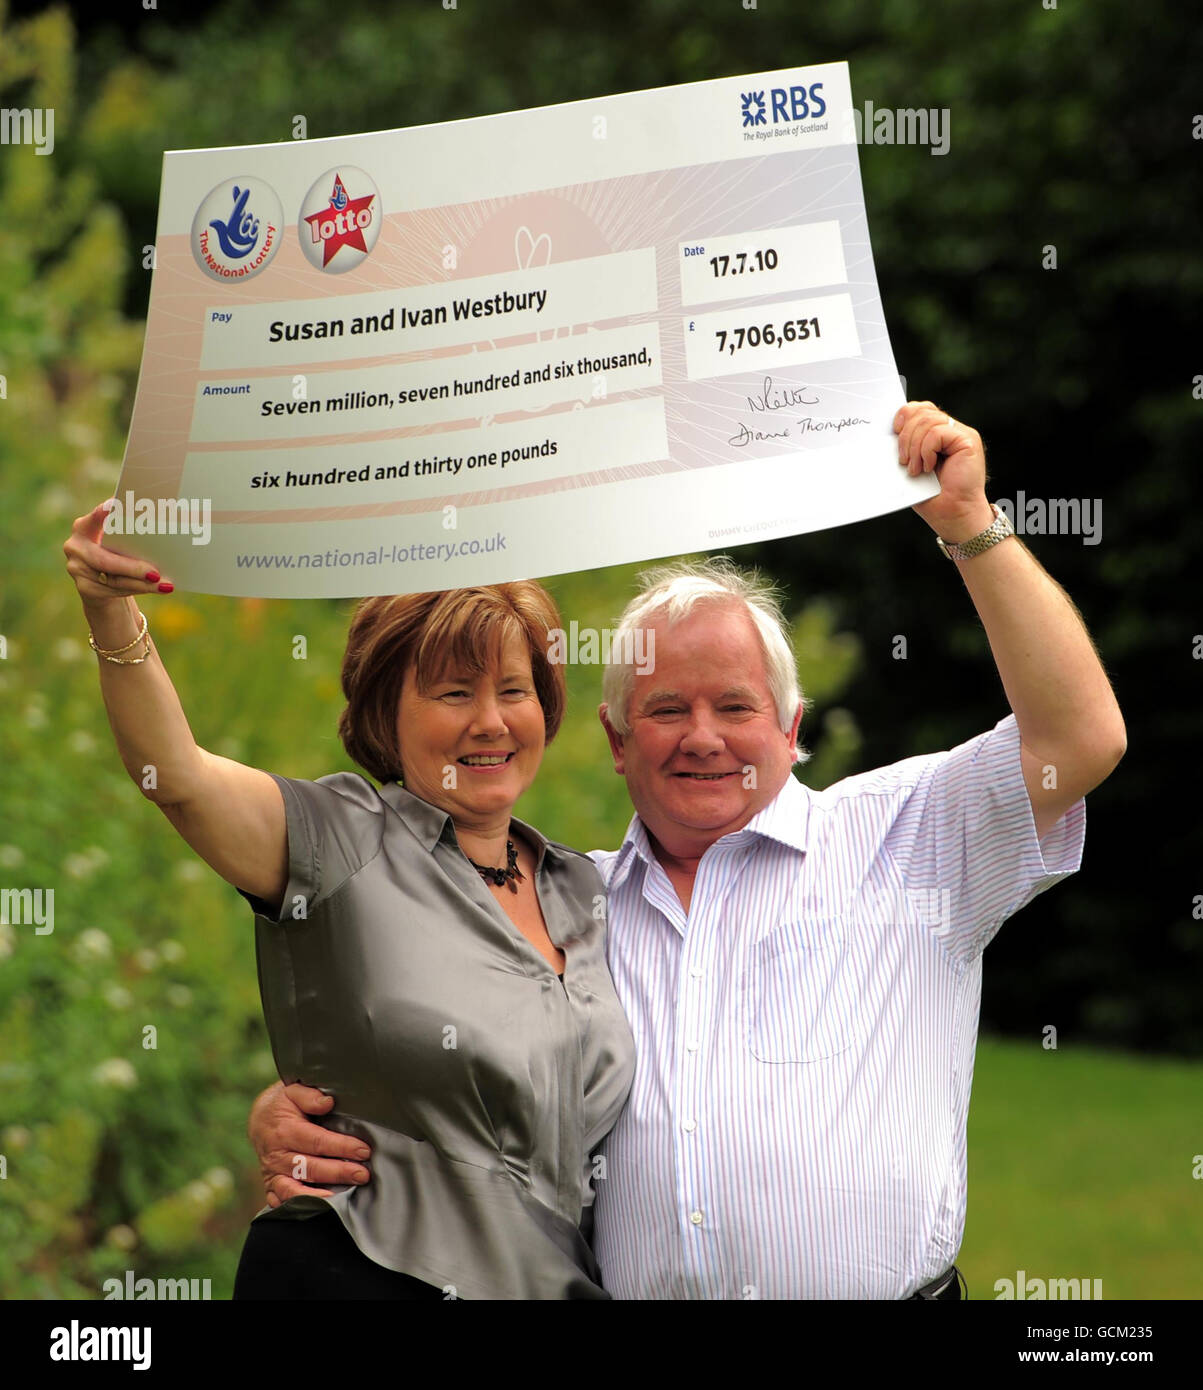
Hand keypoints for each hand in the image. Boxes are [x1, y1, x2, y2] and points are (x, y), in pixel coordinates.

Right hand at [63, 500, 172, 601]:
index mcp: (84, 526)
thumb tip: (167, 520)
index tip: (114, 505)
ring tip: (165, 584)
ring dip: (142, 583)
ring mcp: (77, 568)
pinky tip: (157, 588)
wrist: (101, 582)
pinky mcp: (85, 588)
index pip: (94, 518)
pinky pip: (114, 591)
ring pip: (113, 579)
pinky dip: (139, 588)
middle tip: (156, 573)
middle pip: (105, 560)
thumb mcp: (118, 538)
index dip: (102, 513)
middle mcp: (76, 546)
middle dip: (133, 568)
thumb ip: (128, 530)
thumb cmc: (116, 551)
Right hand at [248, 1081, 372, 1207]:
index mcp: (285, 1130)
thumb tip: (327, 1102)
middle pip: (310, 1168)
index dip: (342, 1146)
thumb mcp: (293, 1090)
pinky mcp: (271, 1185)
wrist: (260, 1120)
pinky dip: (295, 1207)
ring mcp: (273, 1173)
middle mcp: (278, 1155)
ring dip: (318, 1195)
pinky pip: (280, 1201)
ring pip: (293, 1189)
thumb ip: (309, 1095)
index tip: (363, 1150)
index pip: (318, 1141)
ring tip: (341, 1198)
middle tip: (363, 1174)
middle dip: (339, 1172)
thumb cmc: (284, 1104)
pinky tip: (316, 1209)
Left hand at [894, 401, 993, 542]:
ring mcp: (961, 434)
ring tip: (915, 468)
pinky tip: (928, 467)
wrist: (952, 514)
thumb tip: (887, 435)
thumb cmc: (932, 495)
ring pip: (929, 420)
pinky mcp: (968, 440)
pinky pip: (938, 433)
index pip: (921, 408)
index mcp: (938, 433)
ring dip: (914, 446)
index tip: (893, 431)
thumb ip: (905, 446)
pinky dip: (927, 450)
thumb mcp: (911, 466)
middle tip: (903, 460)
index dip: (905, 415)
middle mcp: (951, 430)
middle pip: (923, 411)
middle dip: (906, 435)